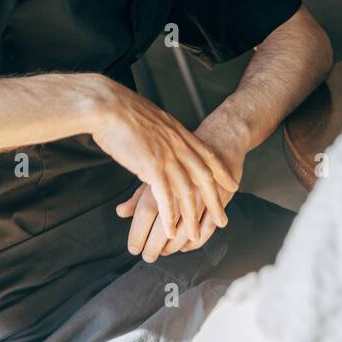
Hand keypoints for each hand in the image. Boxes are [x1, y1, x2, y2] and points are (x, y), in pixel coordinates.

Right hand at [90, 81, 238, 240]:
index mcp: (178, 133)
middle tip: (222, 220)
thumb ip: (162, 135)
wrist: (109, 105)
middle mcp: (178, 145)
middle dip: (214, 202)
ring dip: (192, 217)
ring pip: (187, 192)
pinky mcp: (152, 166)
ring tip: (195, 235)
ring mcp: (167, 156)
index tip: (232, 185)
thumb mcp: (152, 121)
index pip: (208, 156)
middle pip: (204, 178)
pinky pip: (166, 198)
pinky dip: (170, 217)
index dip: (222, 172)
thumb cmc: (123, 111)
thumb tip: (162, 144)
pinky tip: (172, 231)